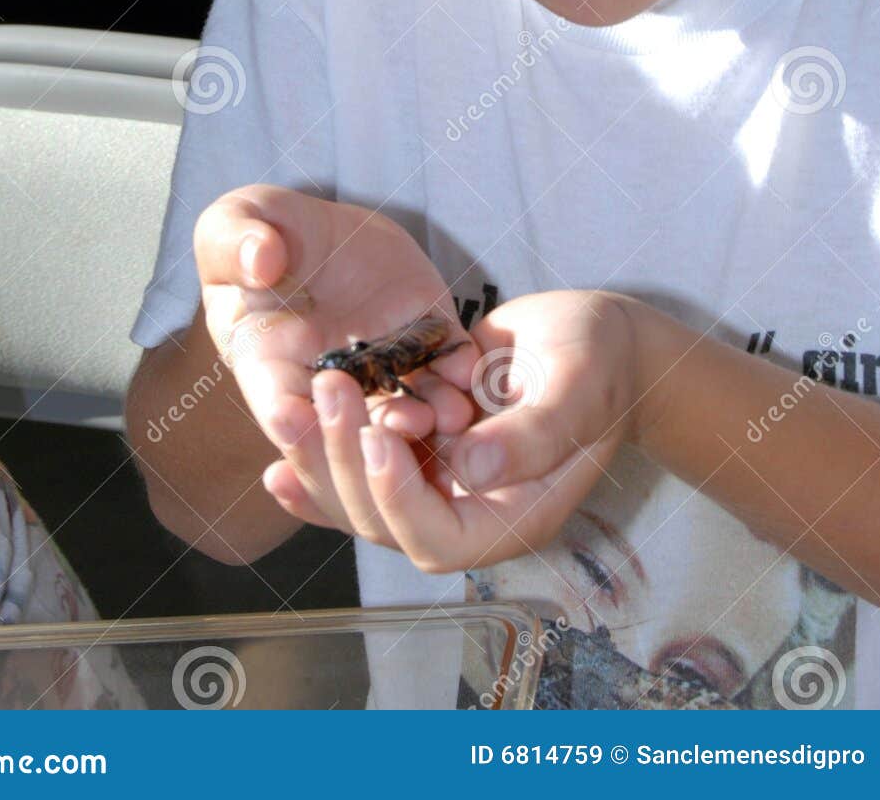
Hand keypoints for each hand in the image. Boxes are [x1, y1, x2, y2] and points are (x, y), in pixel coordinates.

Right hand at [193, 184, 475, 544]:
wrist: (323, 225)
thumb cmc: (261, 232)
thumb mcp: (231, 227)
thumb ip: (235, 242)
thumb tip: (259, 260)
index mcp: (269, 365)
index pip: (278, 407)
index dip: (290, 419)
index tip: (296, 416)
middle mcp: (329, 380)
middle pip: (350, 428)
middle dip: (370, 436)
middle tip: (388, 427)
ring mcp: (382, 364)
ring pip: (405, 407)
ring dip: (423, 417)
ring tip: (439, 413)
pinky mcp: (424, 336)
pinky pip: (447, 363)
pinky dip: (459, 374)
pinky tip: (468, 372)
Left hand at [265, 289, 643, 572]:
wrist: (594, 340)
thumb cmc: (601, 363)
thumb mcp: (579, 389)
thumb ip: (533, 435)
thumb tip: (470, 469)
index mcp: (516, 514)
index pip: (440, 540)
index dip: (401, 499)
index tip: (379, 436)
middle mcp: (471, 510)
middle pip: (387, 523)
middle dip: (344, 466)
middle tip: (325, 395)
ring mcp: (442, 482)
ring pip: (363, 499)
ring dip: (322, 460)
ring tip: (287, 411)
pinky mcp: (421, 451)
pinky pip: (363, 472)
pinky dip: (322, 466)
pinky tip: (277, 460)